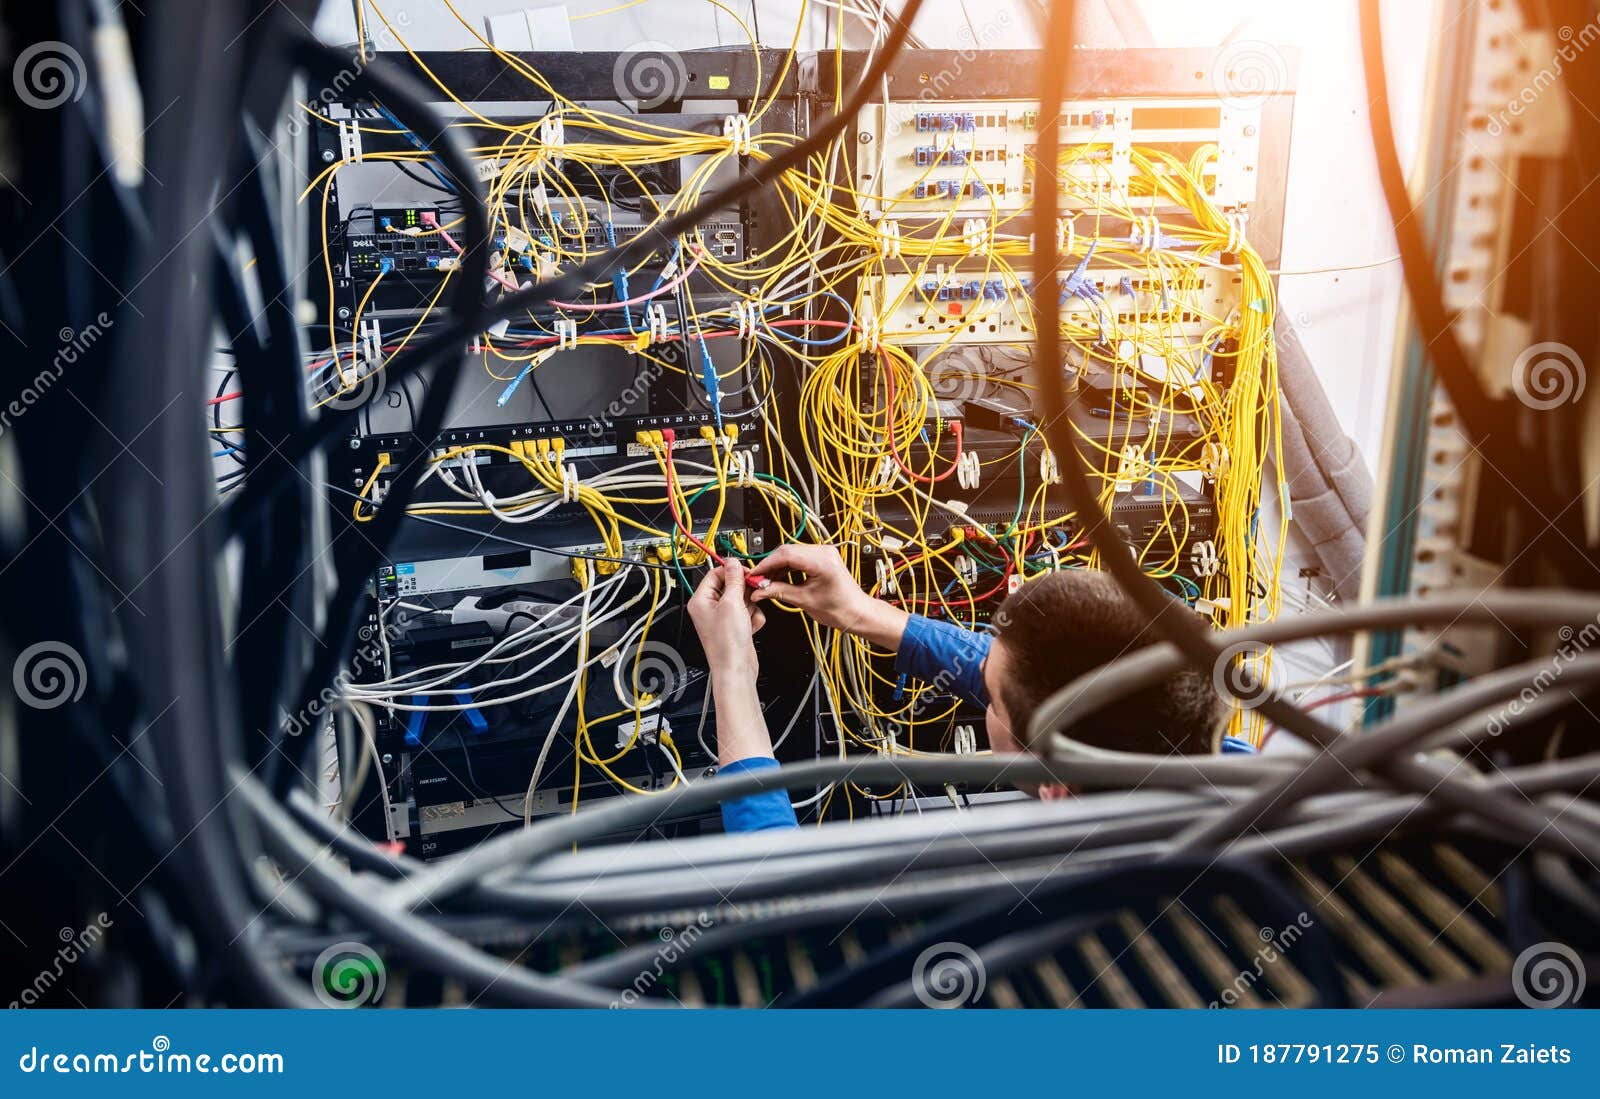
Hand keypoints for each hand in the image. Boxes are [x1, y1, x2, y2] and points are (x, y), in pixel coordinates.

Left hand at [686, 559, 765, 681]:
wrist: (736, 668)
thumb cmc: (727, 643)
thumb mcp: (732, 603)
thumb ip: (734, 580)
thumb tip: (732, 563)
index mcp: (701, 600)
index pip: (715, 574)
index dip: (731, 570)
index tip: (746, 571)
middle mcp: (710, 608)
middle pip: (731, 586)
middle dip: (744, 592)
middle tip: (750, 595)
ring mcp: (723, 618)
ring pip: (743, 598)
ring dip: (750, 606)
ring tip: (748, 617)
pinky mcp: (735, 626)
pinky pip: (748, 612)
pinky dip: (753, 617)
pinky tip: (750, 627)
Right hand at [750, 544, 908, 649]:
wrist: (857, 612)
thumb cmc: (840, 608)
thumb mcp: (804, 600)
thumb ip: (779, 592)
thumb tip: (759, 590)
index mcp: (822, 561)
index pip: (785, 555)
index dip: (766, 564)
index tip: (754, 574)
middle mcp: (824, 552)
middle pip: (787, 551)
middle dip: (770, 565)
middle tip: (757, 579)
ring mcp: (824, 553)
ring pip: (791, 553)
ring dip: (777, 566)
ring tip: (766, 580)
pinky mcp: (823, 557)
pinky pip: (799, 557)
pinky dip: (786, 566)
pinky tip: (778, 577)